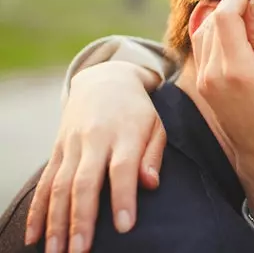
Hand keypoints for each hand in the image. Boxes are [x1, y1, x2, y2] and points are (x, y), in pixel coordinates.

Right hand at [26, 62, 165, 252]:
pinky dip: (37, 211)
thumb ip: (154, 155)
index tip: (124, 227)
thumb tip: (151, 184)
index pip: (122, 168)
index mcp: (125, 134)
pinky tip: (33, 237)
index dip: (123, 197)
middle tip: (80, 251)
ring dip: (56, 221)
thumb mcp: (156, 126)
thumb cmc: (138, 112)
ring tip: (56, 251)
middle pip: (85, 182)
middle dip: (81, 219)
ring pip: (59, 186)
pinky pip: (44, 183)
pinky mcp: (57, 150)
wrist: (105, 82)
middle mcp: (95, 139)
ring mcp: (72, 145)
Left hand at [191, 0, 253, 247]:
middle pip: (213, 18)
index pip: (227, 15)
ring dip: (224, 10)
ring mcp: (202, 79)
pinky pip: (202, 44)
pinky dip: (214, 27)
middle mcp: (211, 72)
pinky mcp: (201, 83)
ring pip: (204, 29)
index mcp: (235, 69)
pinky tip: (230, 18)